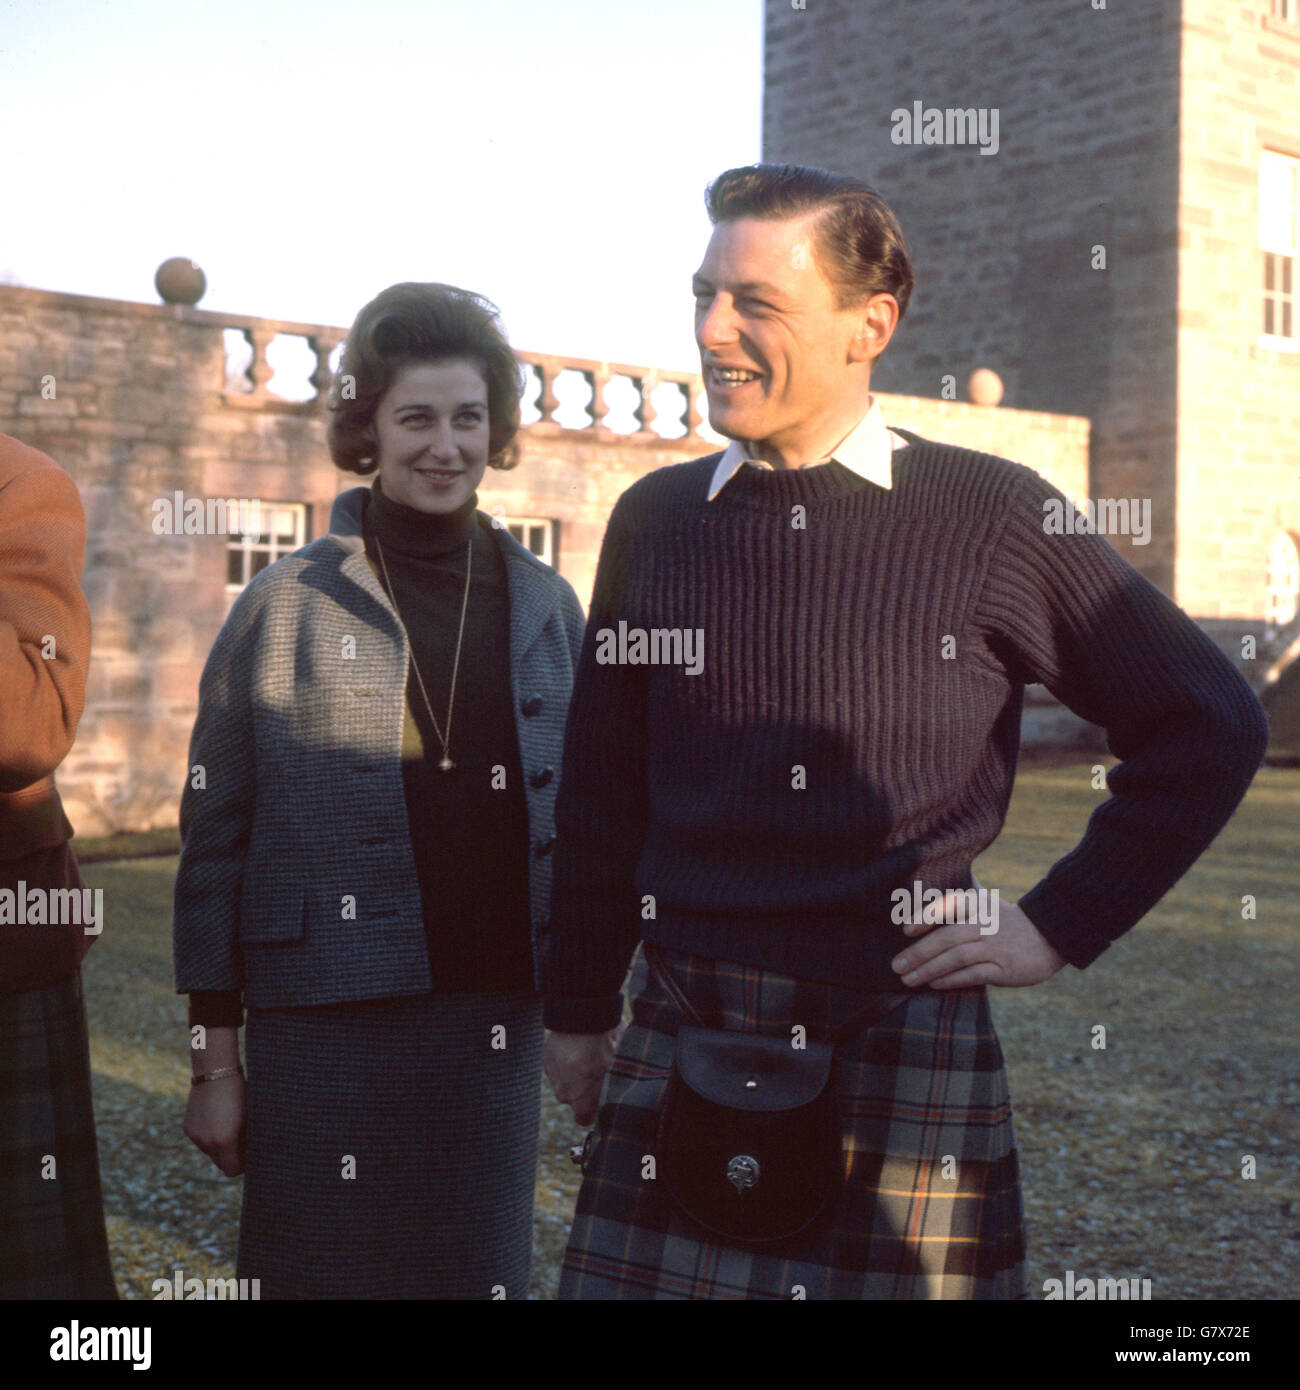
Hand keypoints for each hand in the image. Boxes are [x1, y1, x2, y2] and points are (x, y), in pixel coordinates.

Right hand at [183, 1075, 245, 1175]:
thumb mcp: (249, 1116)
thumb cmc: (240, 1092)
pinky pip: (201, 1140)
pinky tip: (217, 1117)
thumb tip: (252, 1155)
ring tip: (229, 1123)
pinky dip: (209, 1135)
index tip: (250, 1153)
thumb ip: (248, 1140)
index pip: (233, 1170)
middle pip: (221, 1164)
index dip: (243, 1165)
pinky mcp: (187, 1128)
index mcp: (225, 1142)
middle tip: (243, 1139)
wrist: (215, 1070)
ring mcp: (195, 1136)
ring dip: (220, 1145)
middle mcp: (207, 1143)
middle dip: (232, 1156)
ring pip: (210, 1152)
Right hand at [543, 1020, 626, 1126]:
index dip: (592, 1110)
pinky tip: (576, 1046)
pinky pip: (557, 1067)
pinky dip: (564, 1060)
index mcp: (582, 1102)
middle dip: (583, 1088)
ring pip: (565, 1082)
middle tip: (597, 1069)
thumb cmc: (606, 1046)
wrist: (583, 1019)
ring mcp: (553, 1077)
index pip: (584, 1119)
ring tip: (587, 1054)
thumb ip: (617, 1086)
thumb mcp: (620, 1069)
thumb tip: (625, 1089)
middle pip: (574, 1098)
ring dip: (573, 1073)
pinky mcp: (546, 1061)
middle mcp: (564, 1095)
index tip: (600, 1098)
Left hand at [890, 878, 1066, 989]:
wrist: (1049, 936)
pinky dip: (953, 979)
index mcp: (978, 904)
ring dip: (930, 969)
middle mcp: (986, 923)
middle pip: (947, 937)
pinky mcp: (1006, 969)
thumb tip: (915, 904)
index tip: (905, 930)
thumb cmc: (1004, 921)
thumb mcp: (983, 903)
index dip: (926, 917)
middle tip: (896, 966)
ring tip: (909, 979)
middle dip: (919, 953)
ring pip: (957, 958)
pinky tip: (935, 984)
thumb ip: (954, 904)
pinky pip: (974, 975)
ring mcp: (996, 947)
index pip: (949, 907)